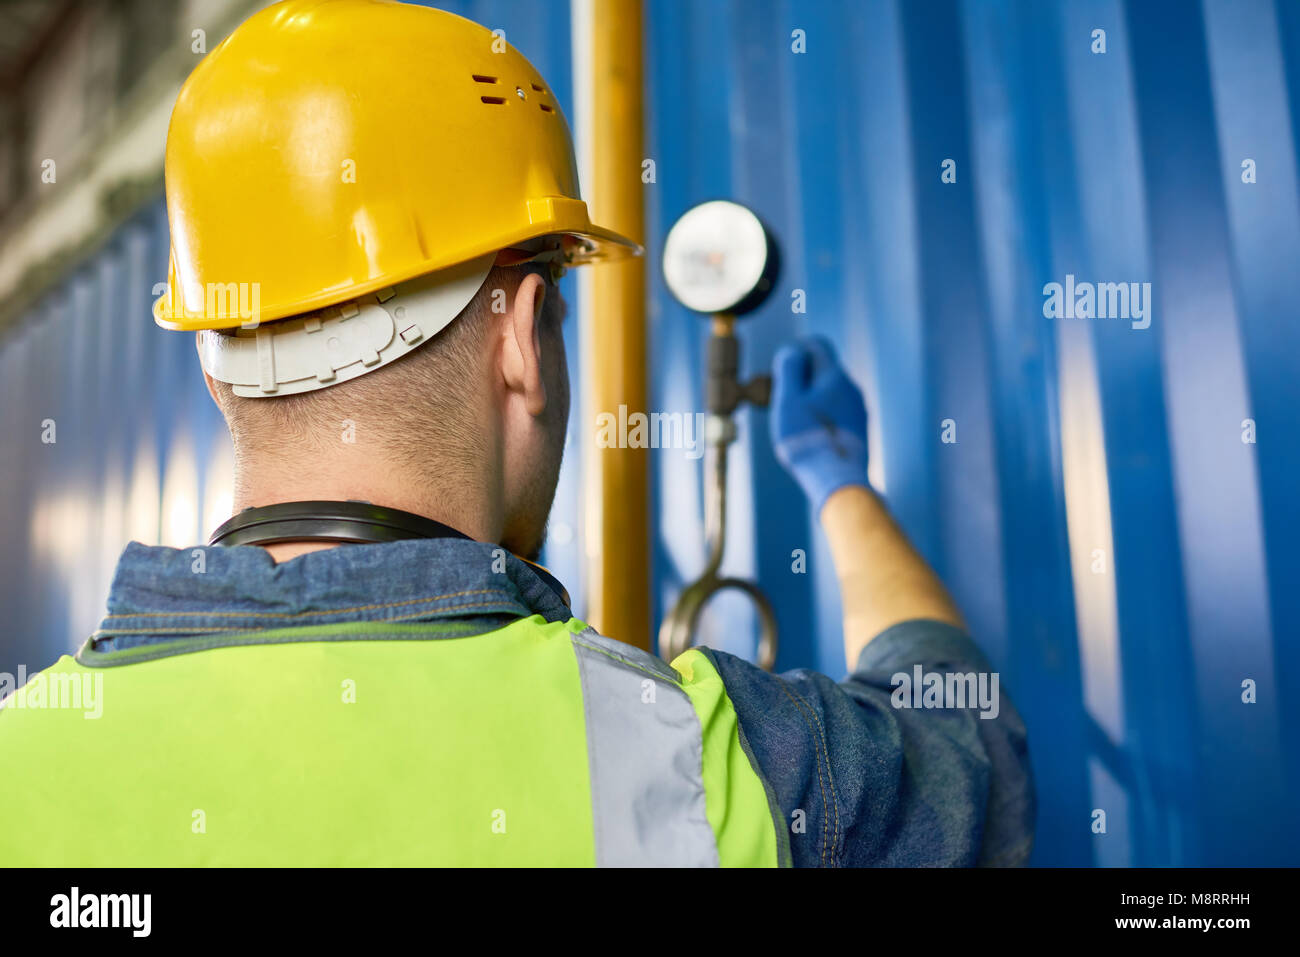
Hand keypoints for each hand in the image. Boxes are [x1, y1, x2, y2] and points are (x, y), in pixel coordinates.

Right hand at [769, 336, 868, 513]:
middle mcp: (852, 388)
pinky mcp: (860, 431)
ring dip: (814, 401)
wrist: (837, 479)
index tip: (783, 369)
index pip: (817, 346)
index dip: (797, 352)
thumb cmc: (807, 438)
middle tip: (784, 400)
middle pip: (825, 371)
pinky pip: (839, 414)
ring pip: (832, 394)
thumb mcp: (788, 400)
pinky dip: (824, 418)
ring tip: (797, 423)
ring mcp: (859, 411)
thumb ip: (789, 370)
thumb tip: (793, 351)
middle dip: (803, 379)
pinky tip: (812, 438)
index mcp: (834, 376)